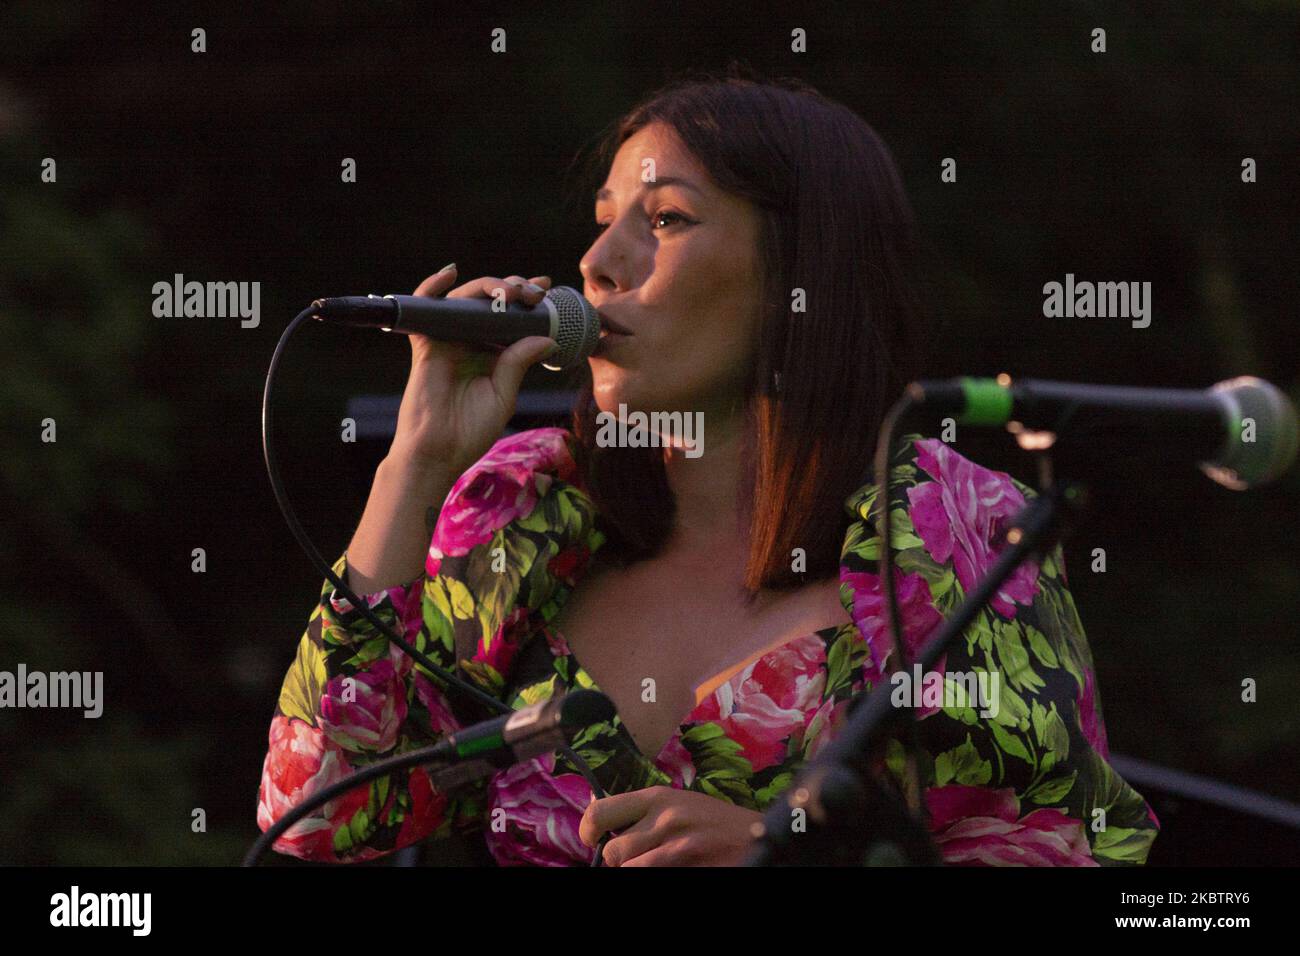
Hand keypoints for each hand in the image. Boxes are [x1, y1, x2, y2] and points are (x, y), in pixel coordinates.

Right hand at [388, 265, 557, 474]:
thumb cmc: (469, 432)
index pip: (511, 318)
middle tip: (534, 292)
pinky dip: (433, 287)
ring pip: (465, 299)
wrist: (437, 453)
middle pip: (490, 302)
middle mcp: (470, 342)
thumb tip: (547, 337)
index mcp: (493, 355)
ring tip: (510, 290)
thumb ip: (519, 363)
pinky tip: (450, 273)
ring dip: (488, 286)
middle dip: (514, 289)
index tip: (547, 290)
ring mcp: (448, 340)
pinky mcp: (426, 344)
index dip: (528, 301)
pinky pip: (424, 308)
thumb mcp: (503, 396)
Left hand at [579, 785, 763, 866]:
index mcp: (658, 797)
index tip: (591, 840)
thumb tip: (595, 810)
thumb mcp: (678, 802)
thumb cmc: (714, 821)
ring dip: (636, 870)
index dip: (587, 830)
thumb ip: (642, 809)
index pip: (600, 811)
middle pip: (613, 851)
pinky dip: (655, 876)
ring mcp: (678, 847)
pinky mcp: (690, 867)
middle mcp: (665, 819)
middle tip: (633, 858)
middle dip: (619, 860)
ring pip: (630, 869)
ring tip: (653, 864)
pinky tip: (671, 868)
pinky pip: (654, 877)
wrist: (757, 836)